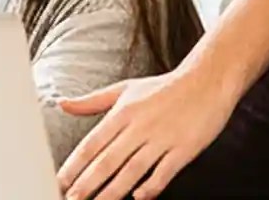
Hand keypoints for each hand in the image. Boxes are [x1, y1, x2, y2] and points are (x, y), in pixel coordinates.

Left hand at [57, 65, 237, 199]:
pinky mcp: (184, 149)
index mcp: (122, 112)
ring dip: (113, 191)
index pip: (92, 143)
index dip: (74, 165)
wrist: (207, 80)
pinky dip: (152, 186)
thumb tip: (63, 104)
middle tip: (71, 198)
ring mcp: (162, 138)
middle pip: (108, 160)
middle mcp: (139, 126)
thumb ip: (92, 101)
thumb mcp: (124, 89)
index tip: (61, 180)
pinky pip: (164, 172)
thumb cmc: (164, 88)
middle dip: (87, 183)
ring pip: (132, 170)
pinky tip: (139, 197)